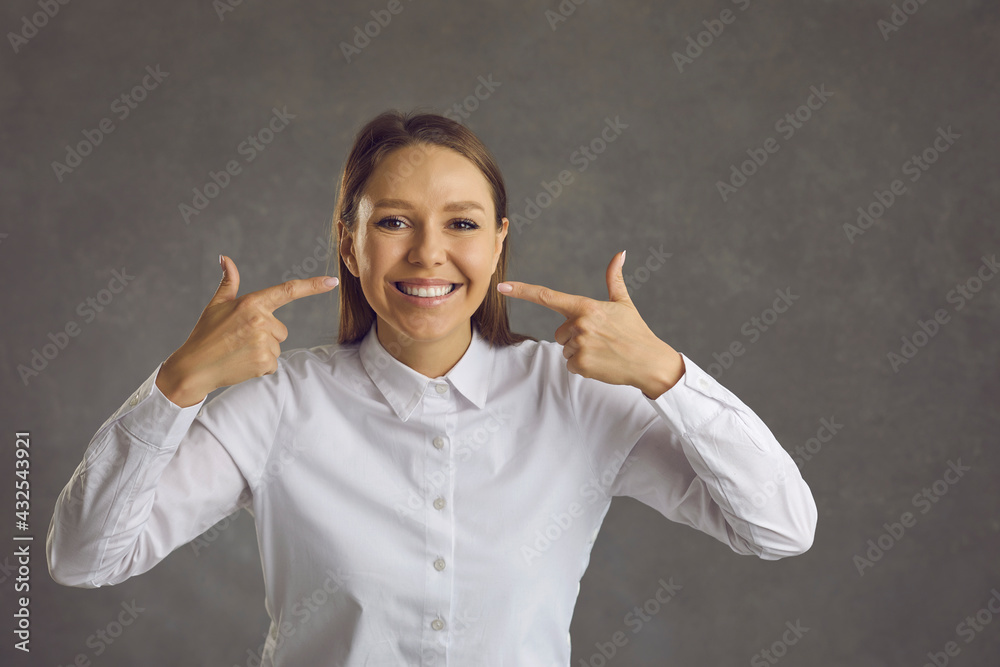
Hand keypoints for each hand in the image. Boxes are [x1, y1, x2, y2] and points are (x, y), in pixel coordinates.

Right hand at [155, 255, 338, 406]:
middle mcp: (260, 320)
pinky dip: (261, 365)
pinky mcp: (265, 362)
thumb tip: (225, 258)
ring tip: (239, 352)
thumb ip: (229, 282)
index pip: (287, 291)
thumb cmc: (205, 334)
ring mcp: (264, 342)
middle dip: (266, 335)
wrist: (194, 368)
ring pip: (277, 346)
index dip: (312, 286)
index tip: (332, 282)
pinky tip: (242, 363)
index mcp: (251, 303)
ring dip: (262, 351)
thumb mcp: (217, 305)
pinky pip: (273, 363)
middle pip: (281, 329)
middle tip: (241, 340)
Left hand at [497, 251, 684, 398]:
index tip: (502, 286)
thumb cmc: (635, 331)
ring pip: (564, 349)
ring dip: (579, 352)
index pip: (547, 296)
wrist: (649, 362)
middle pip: (559, 332)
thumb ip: (614, 279)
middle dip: (573, 337)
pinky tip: (601, 362)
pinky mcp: (580, 364)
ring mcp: (579, 344)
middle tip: (599, 339)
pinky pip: (570, 364)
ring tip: (602, 351)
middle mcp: (579, 324)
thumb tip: (620, 254)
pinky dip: (583, 366)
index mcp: (586, 306)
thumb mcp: (623, 303)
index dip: (522, 291)